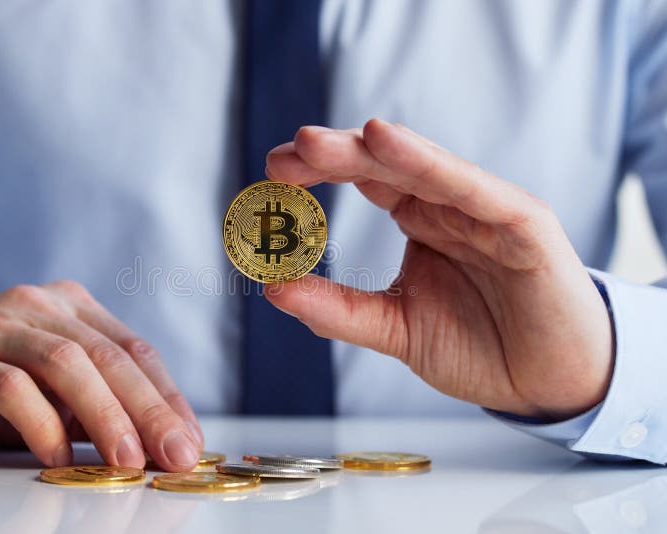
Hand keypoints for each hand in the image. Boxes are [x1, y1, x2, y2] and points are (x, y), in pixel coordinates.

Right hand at [0, 281, 203, 469]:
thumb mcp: (58, 388)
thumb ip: (100, 402)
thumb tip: (157, 443)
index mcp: (74, 307)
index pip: (135, 349)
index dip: (168, 396)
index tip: (190, 438)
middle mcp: (42, 306)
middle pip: (109, 355)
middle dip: (149, 409)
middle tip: (174, 453)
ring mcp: (1, 326)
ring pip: (68, 364)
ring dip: (105, 416)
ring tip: (127, 460)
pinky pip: (13, 387)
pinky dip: (42, 424)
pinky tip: (58, 456)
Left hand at [265, 119, 613, 419]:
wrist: (548, 385)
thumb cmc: (481, 347)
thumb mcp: (395, 328)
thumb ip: (339, 309)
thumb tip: (273, 287)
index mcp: (420, 219)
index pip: (365, 180)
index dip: (319, 172)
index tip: (273, 173)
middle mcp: (447, 205)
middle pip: (385, 164)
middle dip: (333, 154)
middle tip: (286, 153)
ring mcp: (484, 209)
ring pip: (421, 166)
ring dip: (369, 150)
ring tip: (317, 144)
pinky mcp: (522, 223)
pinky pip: (471, 188)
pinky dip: (429, 164)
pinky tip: (387, 143)